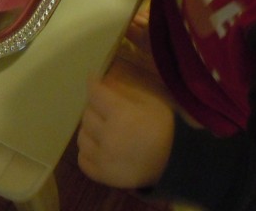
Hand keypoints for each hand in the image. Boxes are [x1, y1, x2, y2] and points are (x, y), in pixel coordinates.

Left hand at [77, 74, 174, 188]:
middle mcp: (108, 136)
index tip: (93, 79)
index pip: (96, 94)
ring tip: (102, 129)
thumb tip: (105, 80)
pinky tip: (100, 147)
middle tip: (104, 107)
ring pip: (82, 136)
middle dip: (95, 107)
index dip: (93, 84)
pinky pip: (82, 159)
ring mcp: (103, 158)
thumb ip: (126, 90)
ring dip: (90, 129)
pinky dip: (88, 151)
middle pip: (87, 114)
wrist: (173, 164)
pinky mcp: (102, 175)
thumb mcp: (151, 102)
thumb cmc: (162, 128)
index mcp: (121, 115)